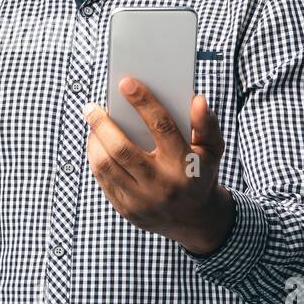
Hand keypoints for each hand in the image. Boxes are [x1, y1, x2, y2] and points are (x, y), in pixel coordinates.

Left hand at [83, 78, 236, 256]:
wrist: (196, 220)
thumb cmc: (201, 173)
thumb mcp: (212, 149)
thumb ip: (207, 123)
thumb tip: (197, 99)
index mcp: (185, 165)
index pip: (162, 127)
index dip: (143, 102)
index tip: (125, 82)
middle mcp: (162, 185)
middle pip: (122, 150)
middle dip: (102, 124)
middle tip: (91, 107)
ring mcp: (142, 201)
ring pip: (106, 166)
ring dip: (94, 141)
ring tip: (92, 123)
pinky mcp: (127, 211)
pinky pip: (103, 180)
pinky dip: (96, 158)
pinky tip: (95, 143)